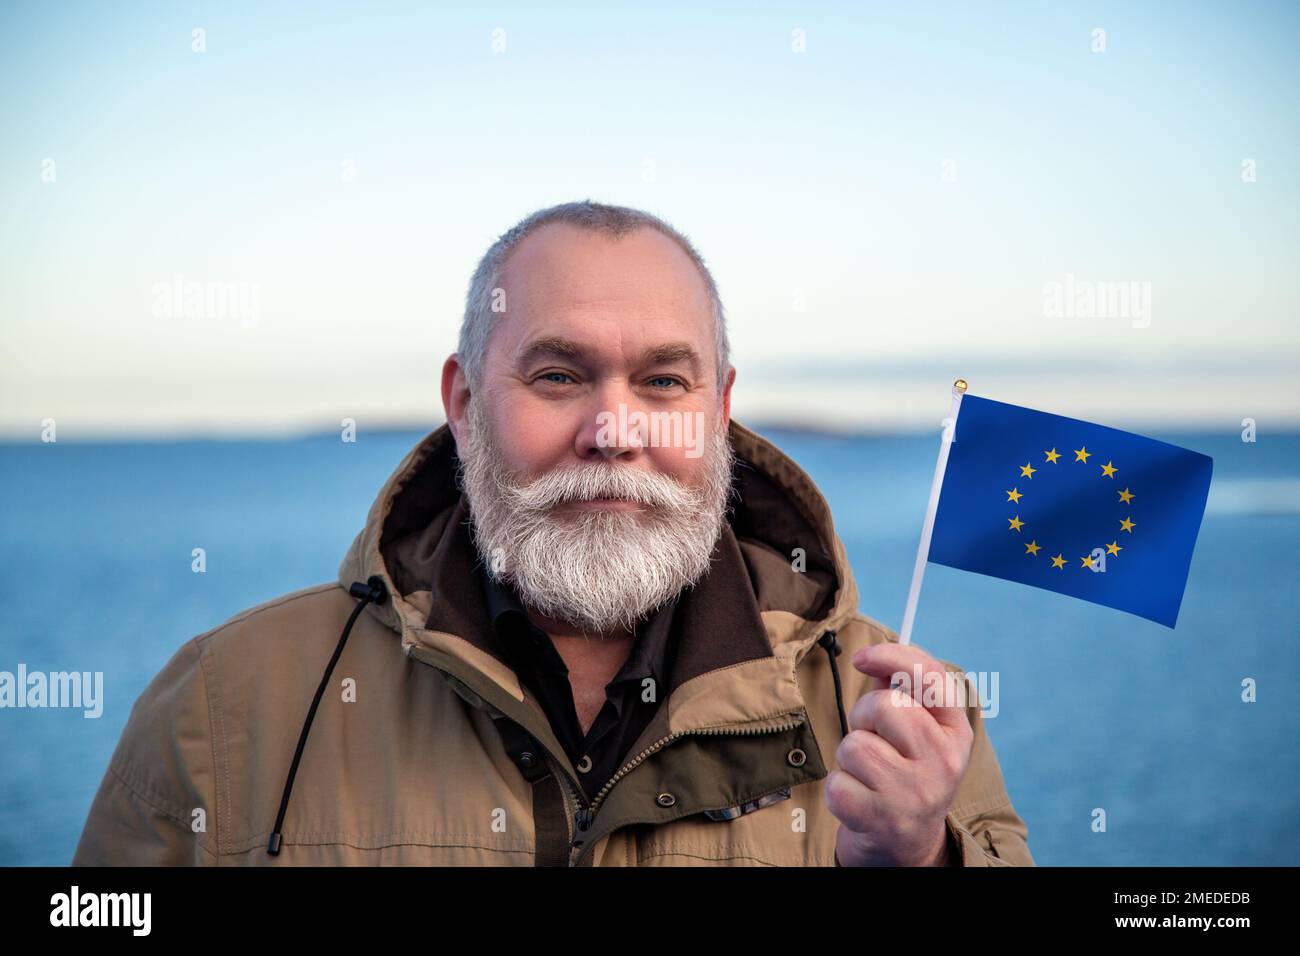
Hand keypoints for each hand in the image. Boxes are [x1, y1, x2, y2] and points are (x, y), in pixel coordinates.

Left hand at [824, 642, 973, 865]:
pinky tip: (860, 800)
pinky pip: (836, 782)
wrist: (907, 845)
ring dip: (849, 756)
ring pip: (854, 744)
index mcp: (955, 733)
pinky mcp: (881, 819)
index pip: (931, 677)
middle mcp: (943, 762)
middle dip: (864, 715)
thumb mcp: (915, 734)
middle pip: (885, 706)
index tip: (862, 657)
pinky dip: (838, 790)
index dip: (893, 656)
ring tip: (867, 774)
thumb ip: (898, 694)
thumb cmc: (904, 773)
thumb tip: (875, 661)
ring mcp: (913, 793)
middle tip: (871, 737)